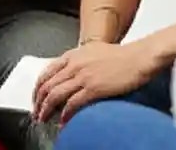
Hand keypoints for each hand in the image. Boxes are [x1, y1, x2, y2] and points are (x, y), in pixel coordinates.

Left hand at [32, 40, 166, 123]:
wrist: (139, 58)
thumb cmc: (121, 56)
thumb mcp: (93, 52)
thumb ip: (79, 61)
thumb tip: (69, 75)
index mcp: (73, 55)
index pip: (46, 72)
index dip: (38, 88)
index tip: (36, 98)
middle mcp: (74, 64)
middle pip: (47, 85)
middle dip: (38, 102)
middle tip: (37, 113)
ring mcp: (83, 76)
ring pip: (55, 95)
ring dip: (46, 110)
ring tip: (44, 119)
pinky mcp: (93, 88)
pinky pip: (72, 104)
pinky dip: (65, 115)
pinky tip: (63, 122)